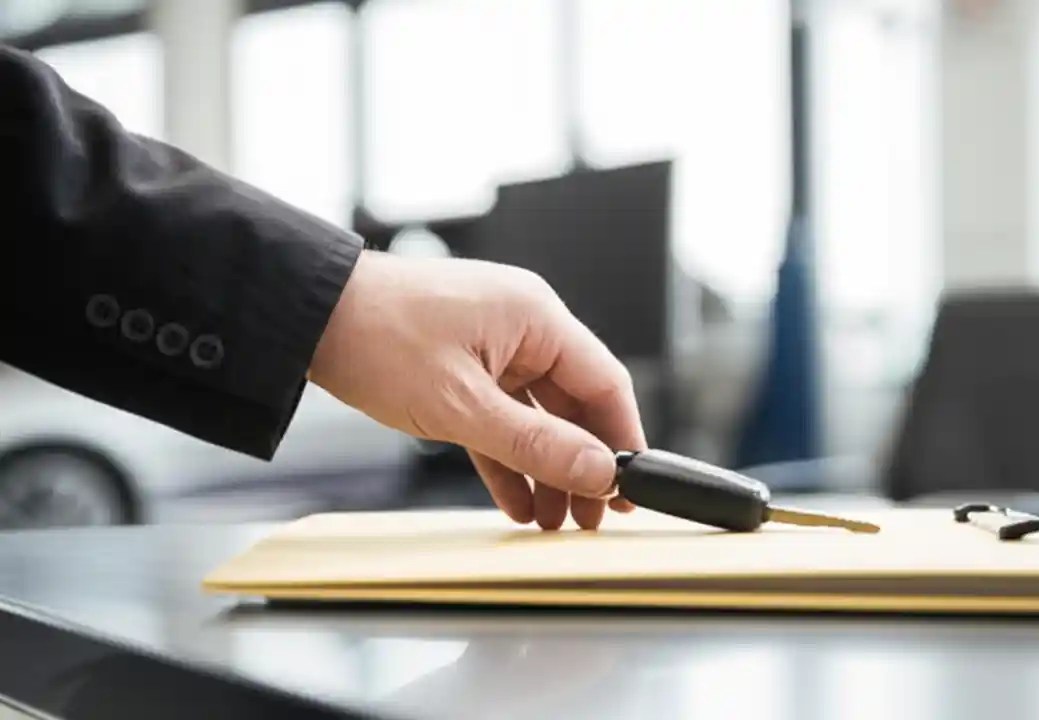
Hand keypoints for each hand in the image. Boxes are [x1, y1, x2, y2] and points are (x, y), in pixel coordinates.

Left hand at [309, 252, 642, 529]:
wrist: (305, 314)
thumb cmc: (377, 337)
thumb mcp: (462, 406)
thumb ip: (535, 443)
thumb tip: (598, 471)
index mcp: (536, 317)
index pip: (604, 382)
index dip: (622, 440)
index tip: (630, 489)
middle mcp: (522, 325)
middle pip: (573, 403)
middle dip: (581, 464)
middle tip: (589, 519)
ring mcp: (492, 344)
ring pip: (537, 415)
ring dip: (544, 468)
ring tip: (551, 521)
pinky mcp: (463, 364)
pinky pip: (499, 416)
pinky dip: (507, 456)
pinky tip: (517, 500)